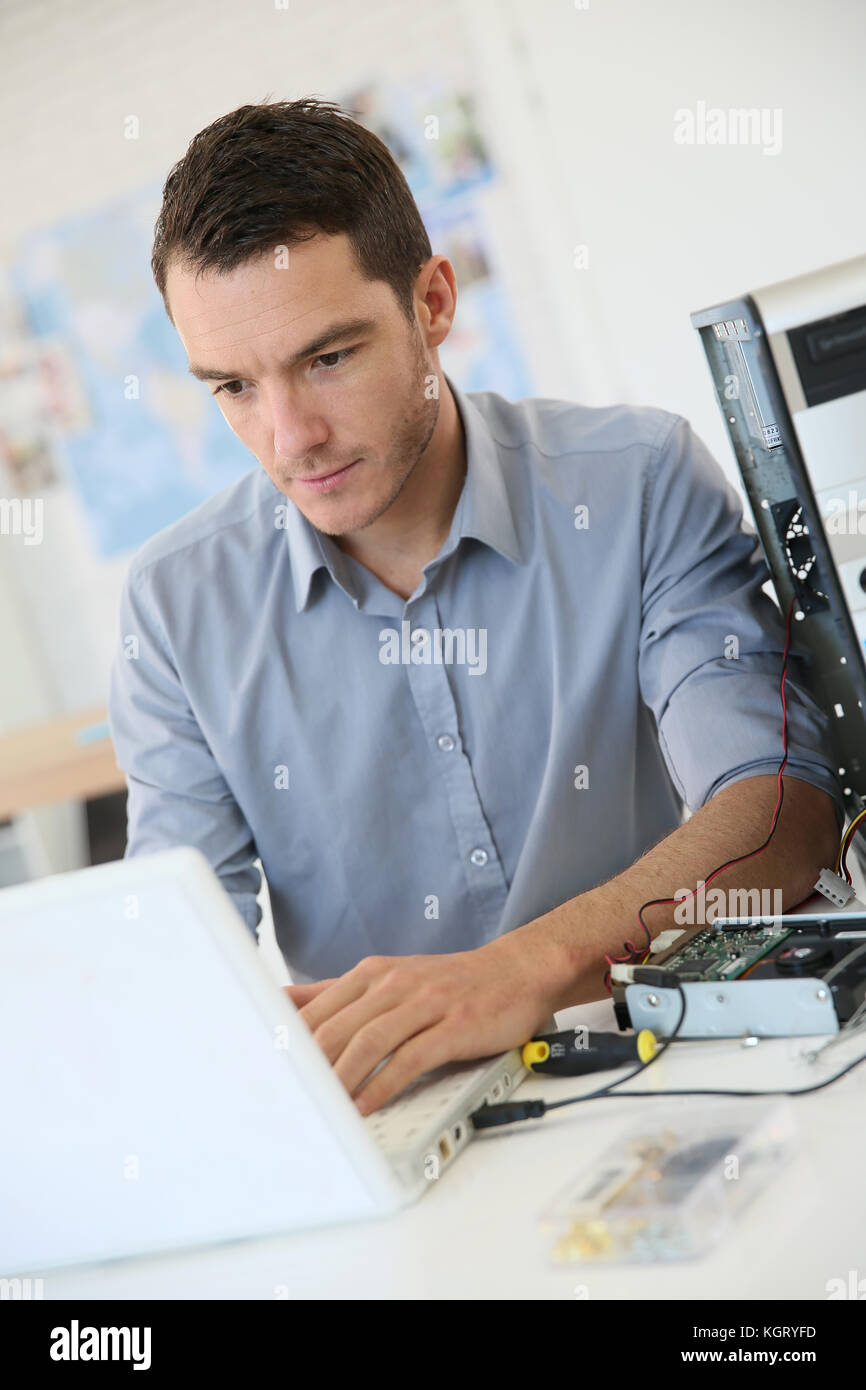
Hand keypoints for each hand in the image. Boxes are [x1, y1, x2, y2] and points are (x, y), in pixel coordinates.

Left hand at [282, 930, 563, 1113]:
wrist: (515, 972)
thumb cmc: (449, 983)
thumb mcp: (388, 977)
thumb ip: (335, 992)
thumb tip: (280, 1000)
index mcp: (372, 973)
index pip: (317, 1011)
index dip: (290, 1046)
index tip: (268, 1075)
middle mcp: (393, 983)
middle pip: (336, 1027)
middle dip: (308, 1068)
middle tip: (288, 1101)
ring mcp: (424, 1003)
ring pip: (369, 1042)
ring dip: (341, 1080)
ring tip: (322, 1110)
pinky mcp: (453, 1026)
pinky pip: (410, 1058)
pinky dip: (384, 1085)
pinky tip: (368, 1106)